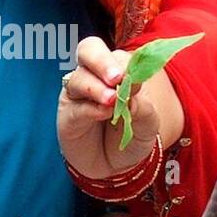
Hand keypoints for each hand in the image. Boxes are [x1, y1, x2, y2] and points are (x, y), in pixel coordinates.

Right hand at [57, 36, 159, 178]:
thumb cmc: (132, 136)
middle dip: (102, 60)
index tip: (137, 81)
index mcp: (115, 70)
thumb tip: (132, 93)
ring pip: (78, 78)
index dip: (127, 65)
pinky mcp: (68, 116)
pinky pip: (74, 107)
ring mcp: (77, 95)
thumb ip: (144, 106)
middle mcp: (93, 76)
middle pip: (88, 50)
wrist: (117, 166)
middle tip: (117, 77)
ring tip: (112, 101)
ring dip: (96, 87)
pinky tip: (103, 114)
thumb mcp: (148, 123)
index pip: (117, 55)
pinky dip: (90, 108)